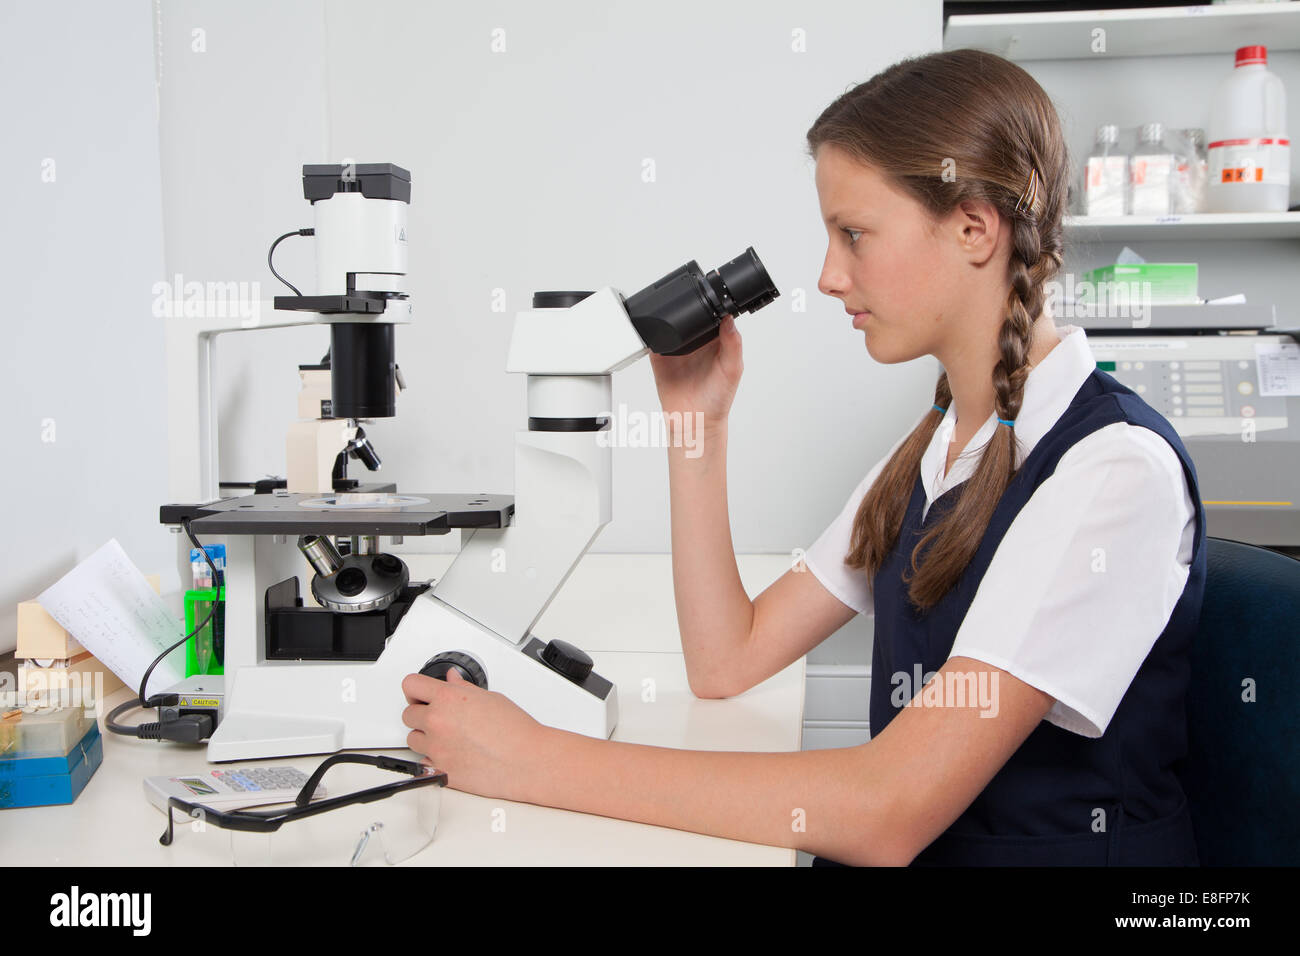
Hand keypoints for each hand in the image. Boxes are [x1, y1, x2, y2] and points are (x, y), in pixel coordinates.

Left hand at [401, 669, 545, 801]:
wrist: (526, 761)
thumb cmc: (515, 731)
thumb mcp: (490, 698)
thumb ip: (463, 688)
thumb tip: (452, 680)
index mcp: (448, 698)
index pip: (410, 685)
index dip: (415, 690)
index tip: (420, 695)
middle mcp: (437, 721)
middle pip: (407, 714)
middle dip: (421, 714)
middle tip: (440, 718)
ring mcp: (436, 748)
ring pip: (412, 740)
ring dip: (425, 738)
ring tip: (448, 738)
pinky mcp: (439, 771)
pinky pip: (423, 762)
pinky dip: (433, 759)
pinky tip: (451, 754)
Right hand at [647, 313, 742, 433]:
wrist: (693, 421)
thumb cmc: (717, 400)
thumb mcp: (732, 370)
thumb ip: (733, 344)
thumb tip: (729, 320)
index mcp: (717, 341)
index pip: (715, 315)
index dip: (715, 305)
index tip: (713, 300)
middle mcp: (697, 342)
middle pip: (690, 315)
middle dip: (688, 309)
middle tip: (689, 306)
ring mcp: (677, 348)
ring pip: (670, 323)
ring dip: (668, 319)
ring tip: (673, 322)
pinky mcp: (660, 356)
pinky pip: (653, 339)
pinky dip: (651, 333)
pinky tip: (658, 335)